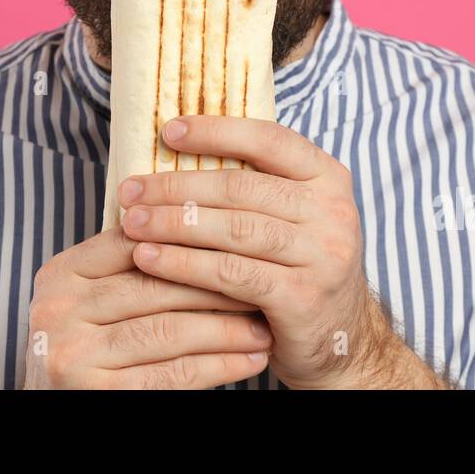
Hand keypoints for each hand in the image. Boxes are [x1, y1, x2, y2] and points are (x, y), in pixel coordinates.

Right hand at [21, 224, 273, 388]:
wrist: (60, 407)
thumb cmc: (92, 345)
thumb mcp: (94, 297)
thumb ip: (131, 264)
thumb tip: (207, 222)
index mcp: (59, 274)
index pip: (133, 241)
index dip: (191, 240)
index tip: (240, 239)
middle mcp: (57, 309)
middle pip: (155, 285)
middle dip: (217, 284)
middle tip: (264, 281)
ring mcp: (72, 353)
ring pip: (169, 330)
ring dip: (226, 329)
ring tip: (264, 326)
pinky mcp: (95, 393)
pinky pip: (173, 374)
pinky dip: (219, 366)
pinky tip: (249, 360)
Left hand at [119, 115, 448, 388]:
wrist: (343, 342)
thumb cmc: (299, 270)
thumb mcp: (292, 219)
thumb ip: (254, 189)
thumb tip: (176, 157)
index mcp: (328, 178)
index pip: (269, 139)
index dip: (217, 131)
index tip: (168, 131)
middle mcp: (333, 211)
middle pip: (241, 187)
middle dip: (177, 186)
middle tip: (131, 191)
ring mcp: (323, 255)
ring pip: (234, 229)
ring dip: (174, 224)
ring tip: (133, 223)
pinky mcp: (303, 297)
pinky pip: (231, 273)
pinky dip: (184, 264)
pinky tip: (150, 260)